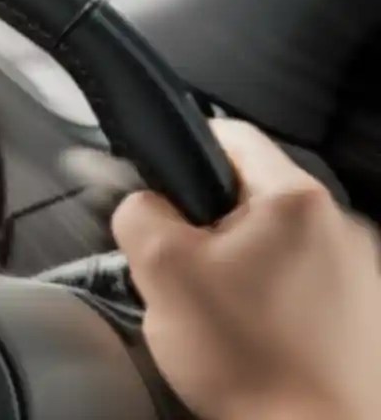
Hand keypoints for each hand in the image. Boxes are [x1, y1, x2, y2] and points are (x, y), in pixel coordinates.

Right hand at [113, 119, 380, 419]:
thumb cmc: (255, 362)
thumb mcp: (161, 272)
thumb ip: (138, 216)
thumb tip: (141, 205)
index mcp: (294, 199)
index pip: (227, 134)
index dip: (179, 152)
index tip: (158, 188)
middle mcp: (338, 224)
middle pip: (245, 197)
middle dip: (202, 228)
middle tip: (179, 273)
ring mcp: (358, 271)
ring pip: (268, 246)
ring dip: (234, 270)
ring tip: (216, 317)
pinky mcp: (361, 313)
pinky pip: (295, 287)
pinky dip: (266, 305)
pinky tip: (249, 340)